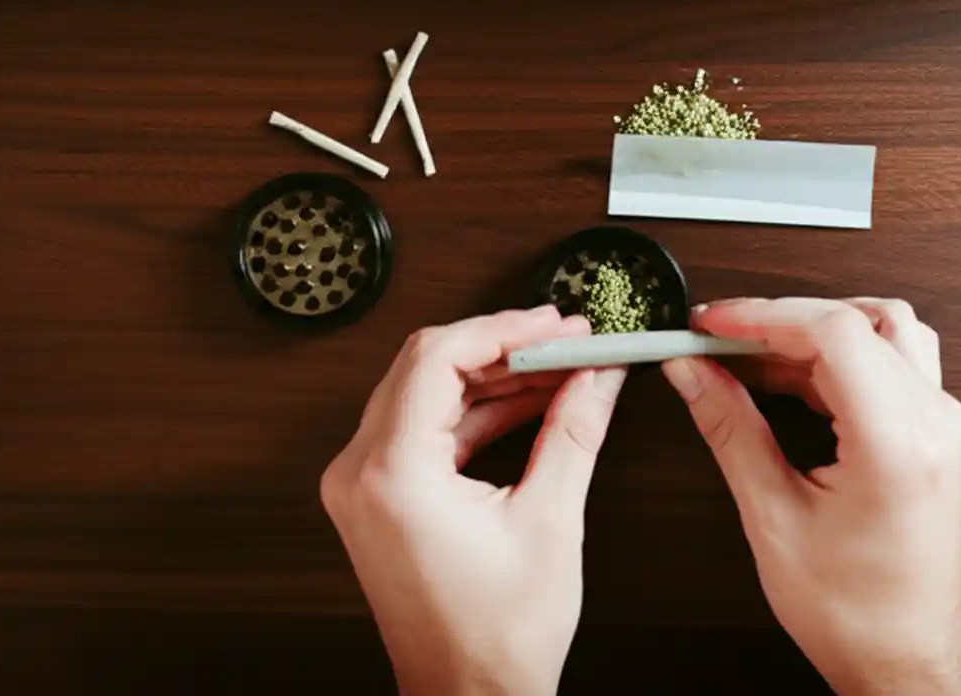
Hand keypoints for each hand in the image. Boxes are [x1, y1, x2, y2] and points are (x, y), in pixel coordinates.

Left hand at [321, 306, 625, 694]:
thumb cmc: (498, 637)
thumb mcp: (550, 522)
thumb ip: (574, 432)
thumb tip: (599, 376)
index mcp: (393, 474)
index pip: (438, 358)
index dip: (503, 328)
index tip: (554, 322)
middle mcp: (361, 473)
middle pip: (426, 366)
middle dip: (502, 345)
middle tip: (564, 336)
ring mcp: (363, 486)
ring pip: (426, 393)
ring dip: (492, 376)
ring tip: (558, 364)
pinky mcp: (380, 498)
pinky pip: (425, 429)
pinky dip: (474, 411)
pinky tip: (528, 400)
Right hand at [662, 298, 960, 694]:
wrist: (909, 658)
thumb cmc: (854, 612)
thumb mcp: (773, 519)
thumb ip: (731, 431)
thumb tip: (693, 374)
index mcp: (898, 444)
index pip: (835, 331)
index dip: (764, 315)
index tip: (713, 324)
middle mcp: (935, 422)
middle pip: (858, 320)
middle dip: (780, 322)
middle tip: (720, 341)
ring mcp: (945, 424)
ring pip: (885, 330)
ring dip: (816, 333)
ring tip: (754, 359)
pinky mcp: (939, 433)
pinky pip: (894, 363)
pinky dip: (839, 358)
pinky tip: (791, 382)